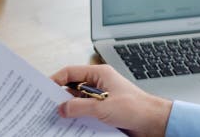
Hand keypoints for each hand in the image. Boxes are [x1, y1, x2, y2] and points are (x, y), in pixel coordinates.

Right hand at [51, 64, 172, 136]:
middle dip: (60, 97)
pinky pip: (86, 114)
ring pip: (78, 102)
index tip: (43, 89)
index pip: (70, 72)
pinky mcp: (104, 112)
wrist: (155, 124)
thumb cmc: (137, 108)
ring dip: (70, 110)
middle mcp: (99, 84)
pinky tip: (72, 126)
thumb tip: (61, 108)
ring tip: (57, 118)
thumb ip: (80, 107)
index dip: (56, 79)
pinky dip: (79, 119)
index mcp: (99, 74)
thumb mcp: (103, 107)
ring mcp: (101, 98)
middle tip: (46, 106)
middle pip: (72, 88)